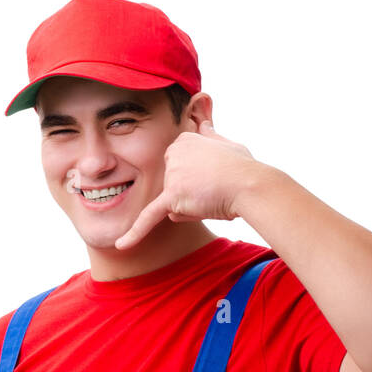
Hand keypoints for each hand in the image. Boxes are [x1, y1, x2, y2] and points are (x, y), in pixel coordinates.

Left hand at [114, 119, 260, 250]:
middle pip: (174, 190)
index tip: (215, 176)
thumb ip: (212, 136)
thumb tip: (204, 126)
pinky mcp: (172, 197)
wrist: (250, 185)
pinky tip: (121, 245)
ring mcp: (172, 175)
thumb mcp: (228, 144)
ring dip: (192, 209)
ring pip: (173, 206)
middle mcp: (172, 155)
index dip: (198, 181)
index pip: (178, 173)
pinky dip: (135, 233)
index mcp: (183, 141)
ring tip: (212, 198)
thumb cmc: (244, 168)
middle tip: (216, 188)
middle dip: (192, 197)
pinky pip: (149, 217)